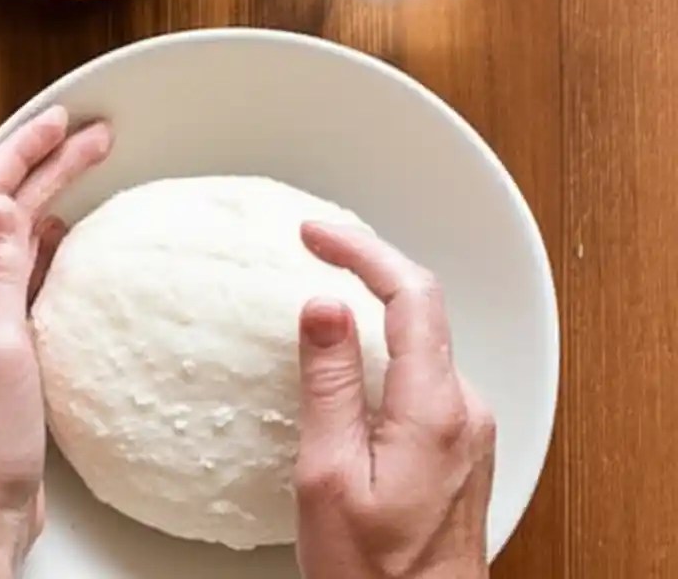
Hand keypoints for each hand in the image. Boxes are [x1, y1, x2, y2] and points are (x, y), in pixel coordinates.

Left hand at [0, 106, 111, 578]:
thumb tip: (6, 201)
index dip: (24, 149)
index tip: (62, 120)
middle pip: (8, 207)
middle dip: (48, 163)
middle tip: (95, 136)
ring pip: (20, 236)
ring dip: (50, 198)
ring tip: (86, 173)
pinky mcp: (8, 346)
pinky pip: (30, 275)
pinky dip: (53, 246)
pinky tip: (70, 245)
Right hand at [294, 222, 495, 578]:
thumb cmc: (372, 571)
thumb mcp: (329, 475)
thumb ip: (329, 385)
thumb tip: (325, 308)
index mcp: (433, 409)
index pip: (410, 296)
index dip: (362, 251)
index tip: (315, 236)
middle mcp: (463, 409)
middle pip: (423, 308)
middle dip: (368, 266)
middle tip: (314, 247)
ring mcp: (467, 426)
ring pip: (423, 340)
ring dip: (376, 308)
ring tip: (323, 293)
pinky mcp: (460, 443)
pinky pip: (424, 373)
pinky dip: (386, 347)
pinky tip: (350, 356)